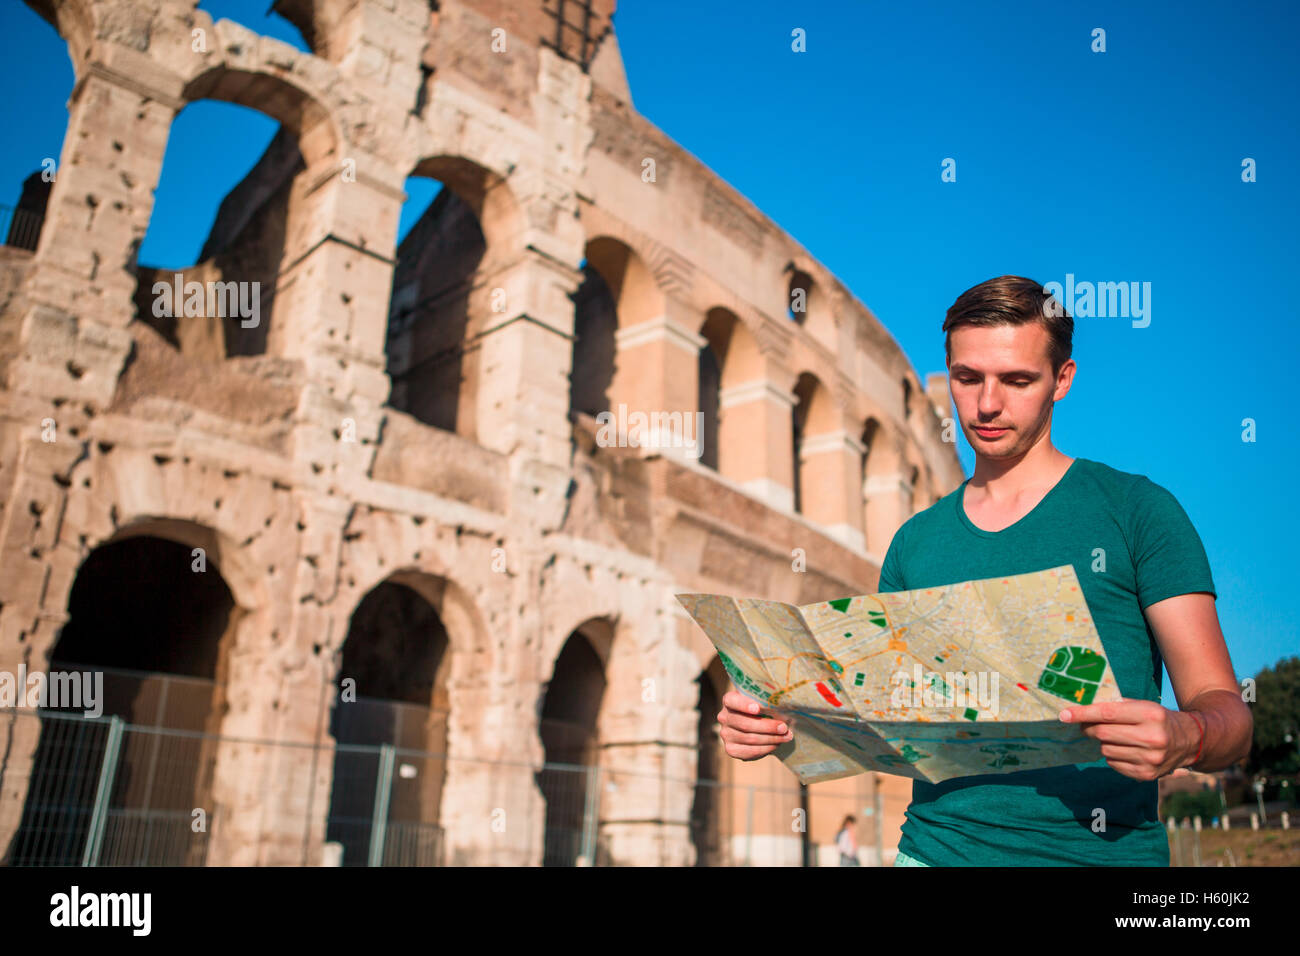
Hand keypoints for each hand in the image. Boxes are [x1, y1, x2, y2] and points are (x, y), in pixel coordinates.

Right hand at [718, 690, 793, 760]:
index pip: (733, 701)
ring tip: (786, 737)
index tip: (758, 708)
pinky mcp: (730, 749)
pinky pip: (749, 751)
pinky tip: (776, 745)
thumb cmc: (761, 708)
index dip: (744, 705)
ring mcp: (725, 734)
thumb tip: (786, 710)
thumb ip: (767, 702)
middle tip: (784, 727)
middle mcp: (724, 717)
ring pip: (750, 739)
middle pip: (745, 724)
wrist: (754, 724)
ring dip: (771, 739)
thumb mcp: (761, 701)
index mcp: (729, 700)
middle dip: (767, 727)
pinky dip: (765, 749)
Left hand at [1059, 698, 1201, 780]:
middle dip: (1088, 728)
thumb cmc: (1158, 719)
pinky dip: (1112, 756)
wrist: (1190, 741)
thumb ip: (1115, 707)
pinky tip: (1125, 750)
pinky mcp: (1147, 775)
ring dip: (1103, 743)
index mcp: (1150, 715)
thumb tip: (1080, 711)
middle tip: (1085, 725)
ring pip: (1106, 750)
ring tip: (1116, 737)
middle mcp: (1152, 738)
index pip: (1107, 713)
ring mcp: (1150, 759)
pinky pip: (1113, 764)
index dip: (1083, 714)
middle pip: (1103, 734)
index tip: (1064, 714)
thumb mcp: (1143, 706)